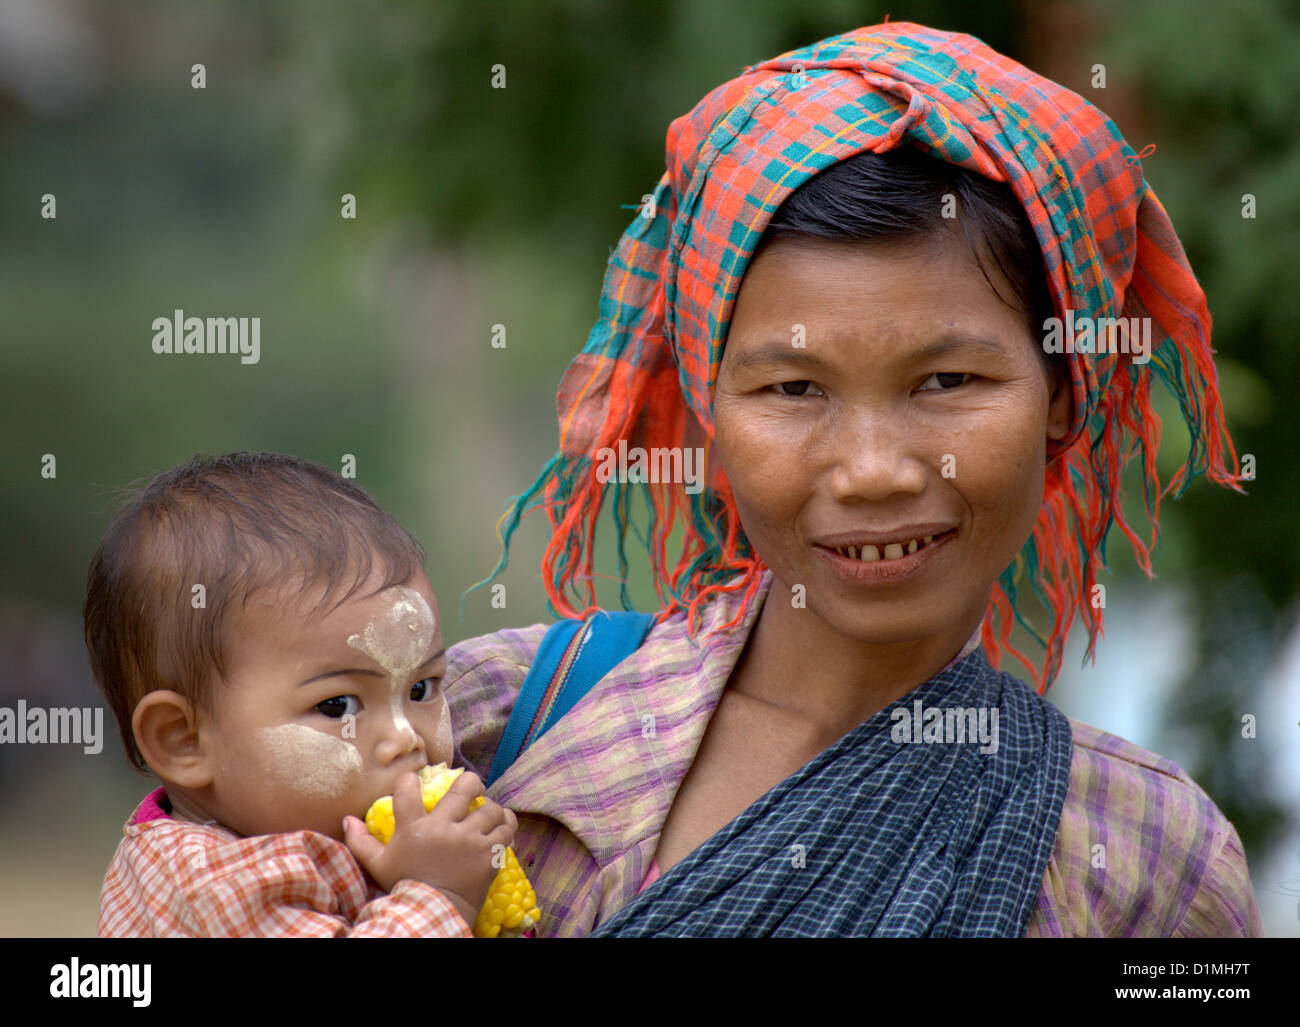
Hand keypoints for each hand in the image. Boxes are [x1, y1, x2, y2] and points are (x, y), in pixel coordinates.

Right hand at [343, 769, 517, 924]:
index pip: (408, 789)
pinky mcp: (489, 853)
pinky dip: (506, 823)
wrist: (433, 915)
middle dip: (471, 782)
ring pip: (490, 808)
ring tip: (488, 812)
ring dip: (491, 808)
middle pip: (464, 788)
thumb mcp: (379, 865)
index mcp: (414, 827)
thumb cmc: (405, 887)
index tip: (415, 781)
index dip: (410, 779)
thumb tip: (346, 820)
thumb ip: (362, 842)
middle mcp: (443, 828)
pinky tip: (502, 824)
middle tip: (472, 786)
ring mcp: (469, 839)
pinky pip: (505, 828)